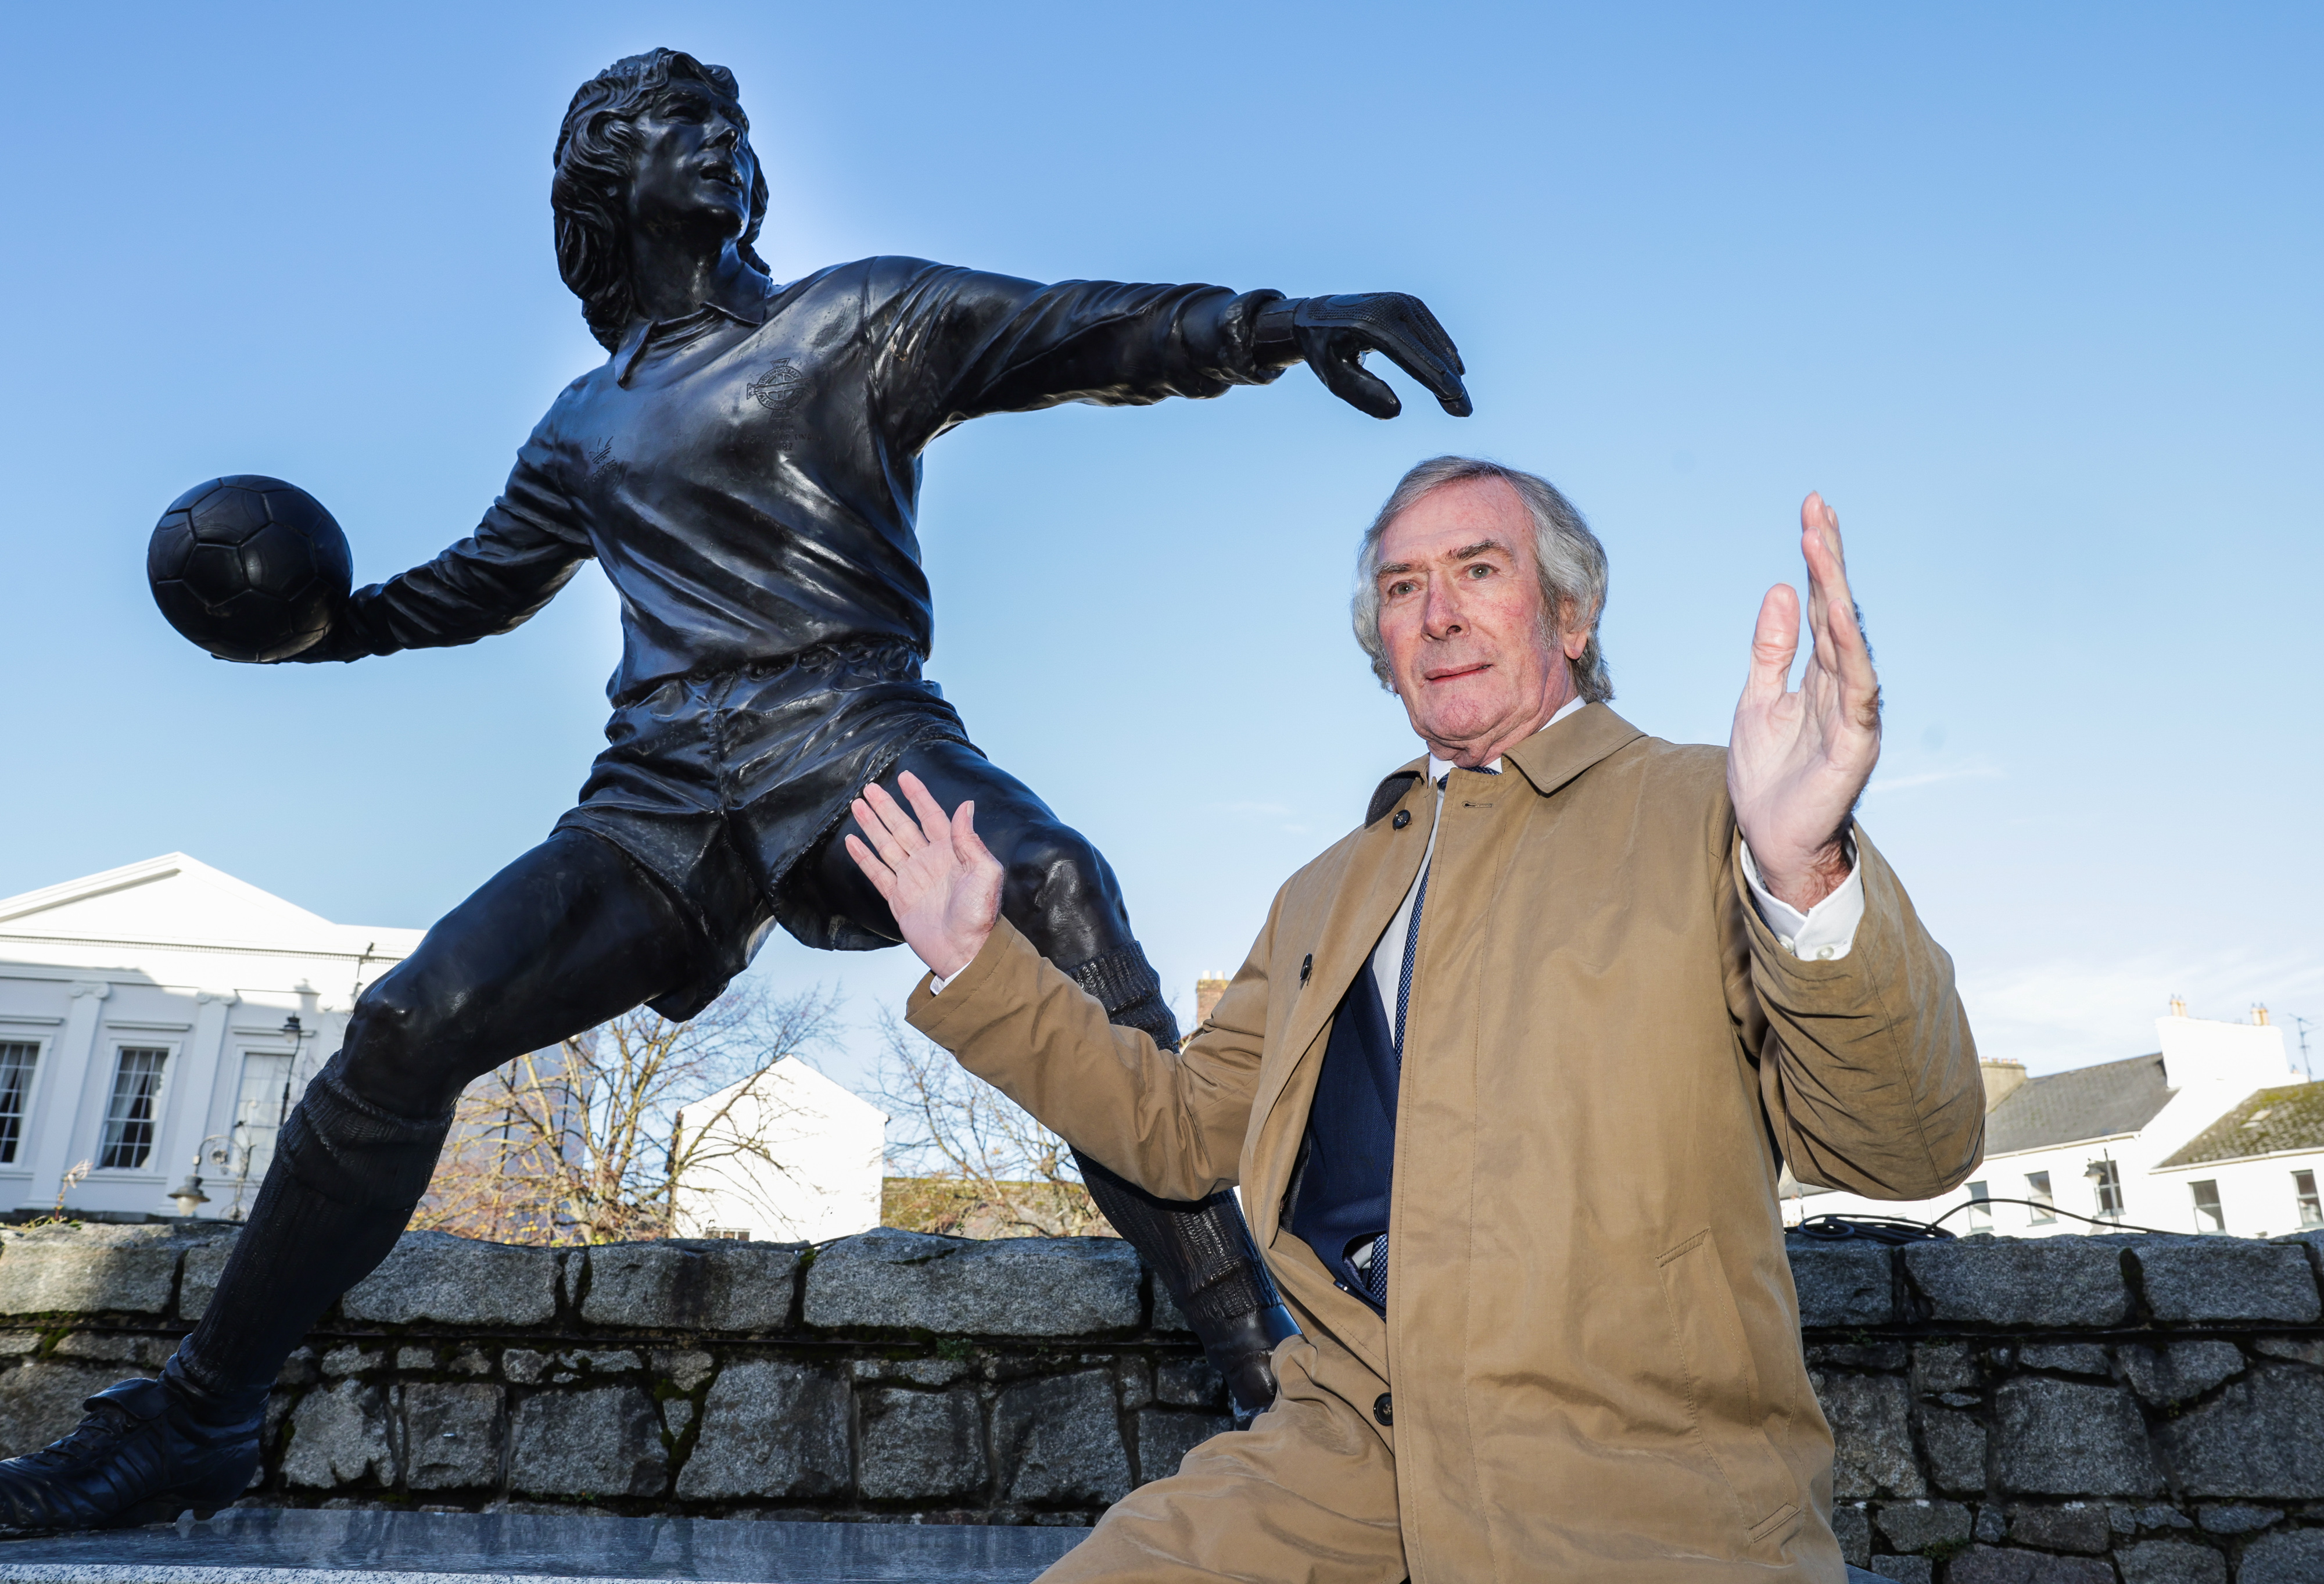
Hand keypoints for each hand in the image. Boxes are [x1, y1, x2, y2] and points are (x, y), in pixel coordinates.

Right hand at [843, 771, 1003, 980]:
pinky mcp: (899, 899)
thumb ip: (971, 840)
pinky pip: (878, 873)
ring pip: (887, 845)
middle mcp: (930, 861)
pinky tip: (853, 841)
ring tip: (857, 805)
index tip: (905, 777)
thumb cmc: (980, 916)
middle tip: (869, 788)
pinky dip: (864, 857)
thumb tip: (966, 805)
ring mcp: (913, 879)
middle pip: (903, 826)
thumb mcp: (985, 873)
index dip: (918, 796)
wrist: (965, 953)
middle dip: (886, 807)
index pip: (931, 816)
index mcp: (952, 852)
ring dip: (872, 825)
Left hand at [1257, 294, 1471, 418]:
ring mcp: (1405, 302)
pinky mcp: (1412, 305)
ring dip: (1451, 373)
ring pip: (1436, 343)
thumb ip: (1362, 394)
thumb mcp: (1333, 377)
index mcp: (1372, 323)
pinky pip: (1434, 334)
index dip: (1435, 381)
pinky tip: (1456, 374)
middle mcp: (1393, 307)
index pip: (1412, 356)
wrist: (1316, 315)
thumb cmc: (1324, 351)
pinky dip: (1445, 355)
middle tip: (1465, 412)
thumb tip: (1396, 410)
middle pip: (1430, 351)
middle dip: (1449, 383)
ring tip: (1460, 404)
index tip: (1456, 402)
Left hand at [1727, 493, 1881, 911]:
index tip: (1811, 511)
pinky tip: (1839, 615)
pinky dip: (1849, 651)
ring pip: (1847, 639)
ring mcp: (1851, 712)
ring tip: (1820, 545)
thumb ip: (1772, 649)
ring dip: (1835, 591)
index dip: (1817, 560)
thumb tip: (1782, 589)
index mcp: (1817, 674)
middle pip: (1837, 609)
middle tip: (1819, 509)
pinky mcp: (1854, 742)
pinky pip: (1855, 689)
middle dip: (1828, 559)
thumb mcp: (1756, 700)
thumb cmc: (1769, 775)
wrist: (1769, 838)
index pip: (1820, 604)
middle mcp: (1840, 685)